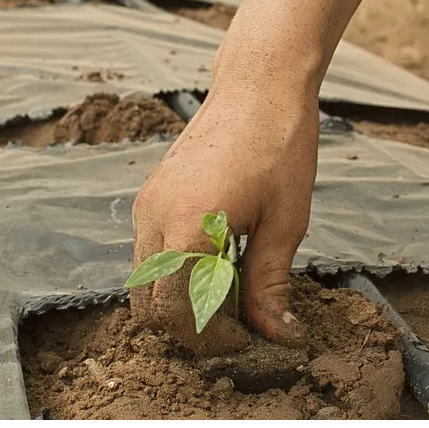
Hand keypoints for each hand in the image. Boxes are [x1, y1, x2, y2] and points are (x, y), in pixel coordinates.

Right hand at [130, 84, 317, 356]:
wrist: (259, 87)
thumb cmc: (279, 147)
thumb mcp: (284, 223)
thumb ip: (269, 285)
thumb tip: (277, 335)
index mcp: (187, 228)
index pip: (176, 315)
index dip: (210, 340)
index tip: (247, 340)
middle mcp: (154, 218)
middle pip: (149, 307)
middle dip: (189, 329)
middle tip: (236, 329)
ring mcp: (146, 205)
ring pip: (144, 282)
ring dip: (178, 302)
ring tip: (229, 297)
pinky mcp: (150, 195)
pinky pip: (148, 253)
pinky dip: (172, 275)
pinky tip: (215, 265)